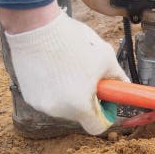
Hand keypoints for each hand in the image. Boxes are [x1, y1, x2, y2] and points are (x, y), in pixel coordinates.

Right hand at [2, 9, 127, 134]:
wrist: (36, 26)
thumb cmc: (71, 41)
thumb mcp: (105, 57)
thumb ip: (118, 77)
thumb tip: (124, 85)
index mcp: (79, 106)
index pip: (97, 127)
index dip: (105, 115)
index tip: (105, 101)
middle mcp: (58, 110)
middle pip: (80, 115)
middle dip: (88, 99)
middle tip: (88, 77)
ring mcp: (41, 105)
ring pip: (64, 106)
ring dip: (70, 93)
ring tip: (68, 68)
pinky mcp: (29, 96)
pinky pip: (48, 98)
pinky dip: (54, 88)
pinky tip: (53, 68)